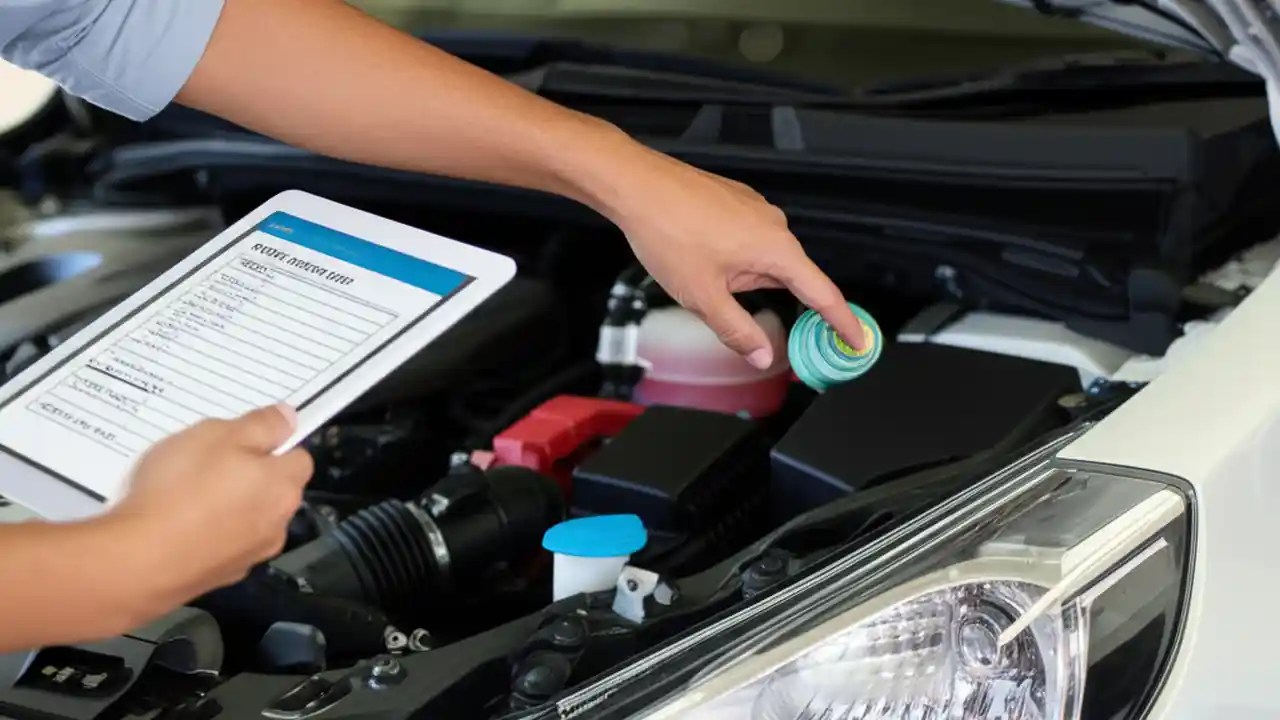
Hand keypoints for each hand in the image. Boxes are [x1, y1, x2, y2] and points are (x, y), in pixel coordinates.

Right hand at [107, 404, 313, 613]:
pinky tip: (178, 529)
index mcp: (285, 487)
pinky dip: (209, 534)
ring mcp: (251, 555)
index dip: (273, 445)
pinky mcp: (222, 577)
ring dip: (230, 507)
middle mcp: (279, 525)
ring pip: (249, 520)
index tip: (240, 440)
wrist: (140, 561)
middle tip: (208, 464)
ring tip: (186, 497)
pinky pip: (222, 545)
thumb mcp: (221, 434)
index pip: (298, 458)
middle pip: (274, 491)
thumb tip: (290, 418)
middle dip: (250, 476)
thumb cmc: (183, 486)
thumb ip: (262, 425)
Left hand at [599, 148, 866, 369]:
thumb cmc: (668, 232)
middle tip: (726, 302)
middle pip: (788, 277)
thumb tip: (763, 356)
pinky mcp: (737, 202)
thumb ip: (738, 331)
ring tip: (696, 270)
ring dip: (739, 276)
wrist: (637, 185)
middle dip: (760, 295)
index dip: (843, 323)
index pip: (823, 295)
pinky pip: (747, 239)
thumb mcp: (702, 297)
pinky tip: (697, 253)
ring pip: (762, 258)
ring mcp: (756, 209)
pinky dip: (730, 256)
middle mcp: (774, 225)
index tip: (858, 342)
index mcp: (776, 250)